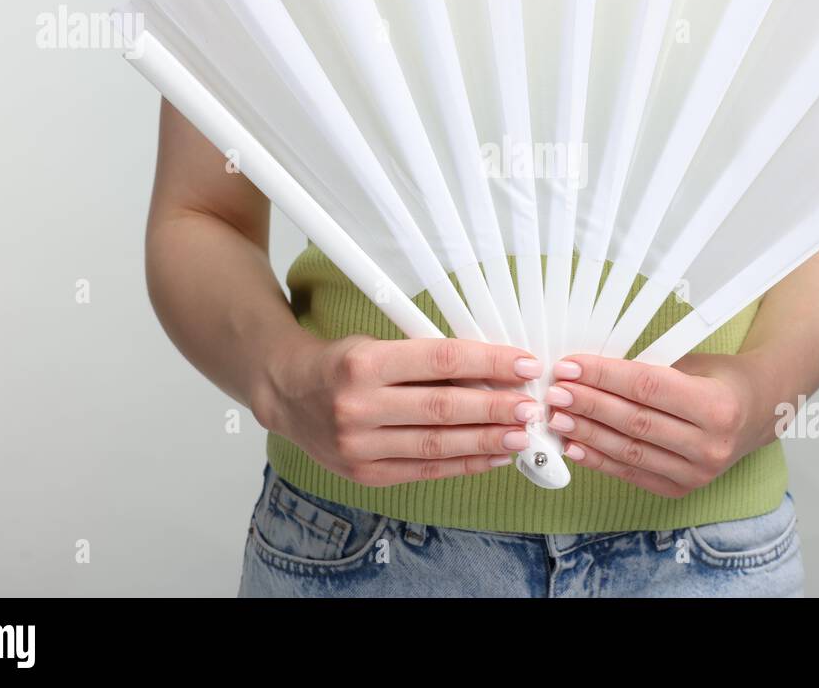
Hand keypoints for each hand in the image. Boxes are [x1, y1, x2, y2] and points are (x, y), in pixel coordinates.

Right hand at [252, 335, 545, 486]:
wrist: (289, 394)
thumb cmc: (343, 364)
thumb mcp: (379, 345)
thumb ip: (428, 360)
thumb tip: (492, 370)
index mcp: (364, 362)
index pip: (441, 360)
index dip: (489, 361)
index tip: (524, 364)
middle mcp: (358, 405)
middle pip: (443, 408)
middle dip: (495, 407)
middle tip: (530, 406)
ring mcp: (359, 445)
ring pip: (437, 445)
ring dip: (486, 440)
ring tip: (521, 434)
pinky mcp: (364, 474)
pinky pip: (424, 470)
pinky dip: (463, 464)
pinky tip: (492, 455)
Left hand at [546, 351, 773, 497]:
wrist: (757, 414)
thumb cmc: (721, 381)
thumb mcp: (693, 363)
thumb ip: (648, 370)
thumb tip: (589, 370)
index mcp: (717, 405)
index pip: (647, 387)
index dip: (604, 377)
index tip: (571, 366)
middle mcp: (710, 444)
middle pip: (634, 421)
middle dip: (588, 405)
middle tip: (555, 392)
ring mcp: (697, 472)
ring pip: (630, 451)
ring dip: (587, 434)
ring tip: (557, 418)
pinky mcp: (682, 489)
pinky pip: (632, 474)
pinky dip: (600, 460)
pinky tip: (574, 446)